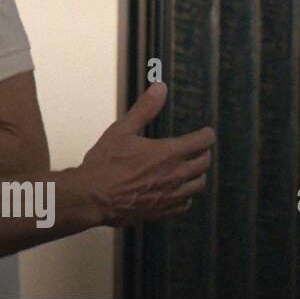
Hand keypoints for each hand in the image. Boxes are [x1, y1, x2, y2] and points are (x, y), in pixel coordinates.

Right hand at [77, 82, 214, 226]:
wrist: (92, 197)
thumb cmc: (104, 163)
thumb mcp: (121, 130)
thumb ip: (144, 109)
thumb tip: (160, 88)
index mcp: (168, 153)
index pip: (201, 142)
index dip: (206, 135)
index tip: (206, 133)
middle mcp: (175, 174)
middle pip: (204, 163)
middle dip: (204, 153)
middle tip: (199, 149)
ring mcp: (171, 195)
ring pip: (198, 185)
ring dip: (198, 175)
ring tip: (192, 170)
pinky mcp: (163, 210)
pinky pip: (185, 204)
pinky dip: (186, 196)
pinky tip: (179, 192)